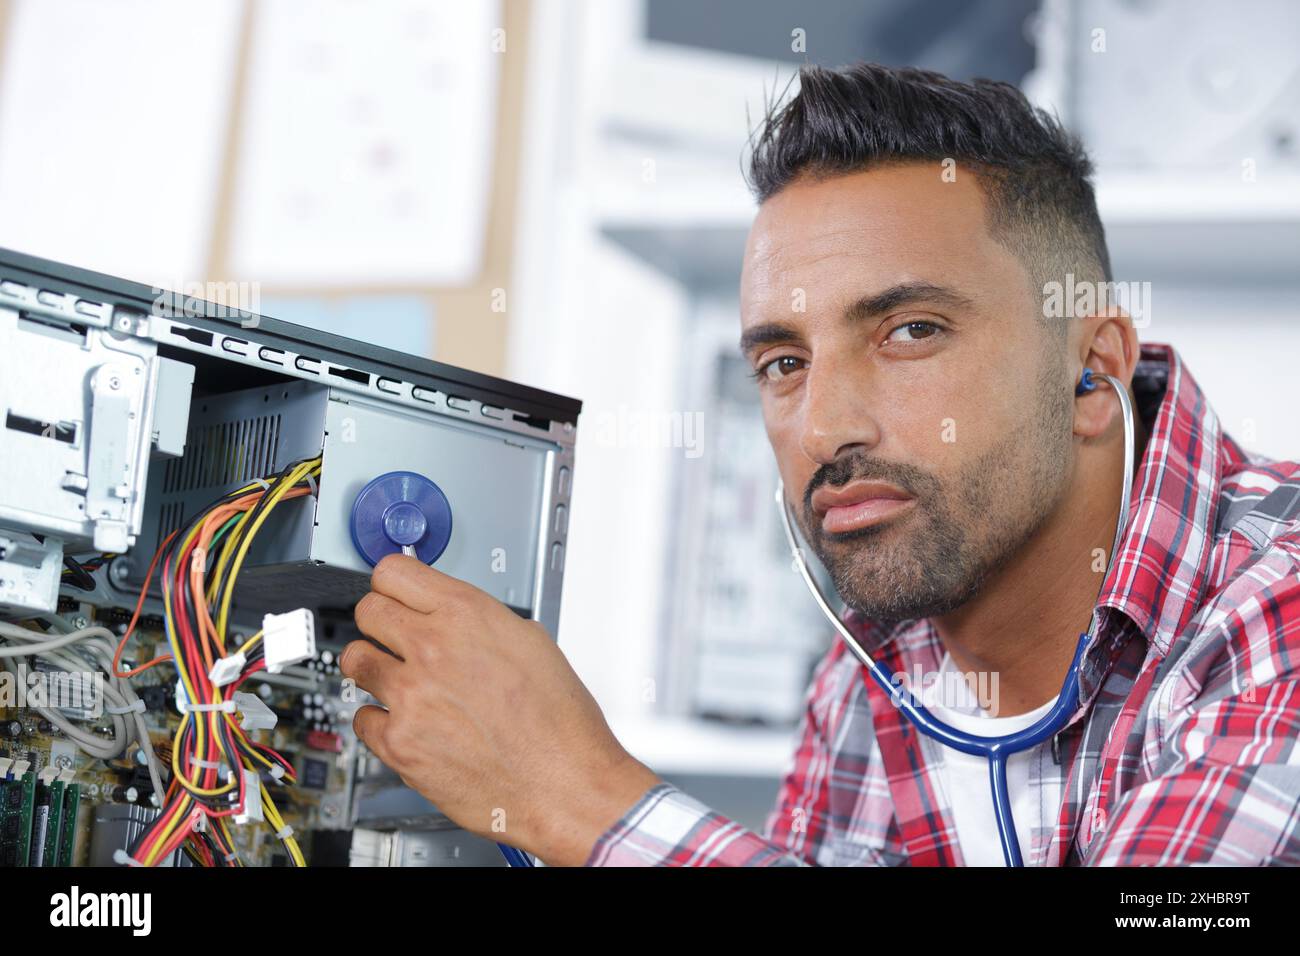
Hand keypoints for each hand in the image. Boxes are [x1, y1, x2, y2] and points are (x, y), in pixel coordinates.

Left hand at [340, 554, 660, 864]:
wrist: (563, 784)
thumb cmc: (560, 723)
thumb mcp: (532, 643)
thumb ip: (483, 623)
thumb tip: (458, 619)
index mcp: (468, 615)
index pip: (393, 572)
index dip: (392, 584)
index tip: (393, 594)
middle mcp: (433, 648)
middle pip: (367, 610)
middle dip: (378, 621)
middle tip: (390, 635)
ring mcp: (410, 695)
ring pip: (355, 660)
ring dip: (373, 667)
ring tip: (396, 680)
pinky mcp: (398, 743)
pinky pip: (362, 717)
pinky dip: (379, 720)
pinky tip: (406, 722)